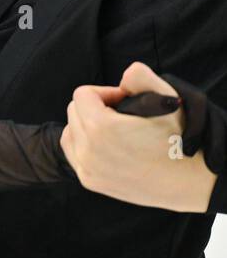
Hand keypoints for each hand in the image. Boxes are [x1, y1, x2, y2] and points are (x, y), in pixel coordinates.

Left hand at [62, 61, 215, 212]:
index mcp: (101, 126)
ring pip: (70, 131)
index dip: (105, 92)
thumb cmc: (179, 140)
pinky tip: (105, 144)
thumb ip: (142, 78)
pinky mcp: (89, 180)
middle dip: (95, 107)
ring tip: (112, 128)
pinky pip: (73, 152)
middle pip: (74, 111)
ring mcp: (87, 167)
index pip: (83, 94)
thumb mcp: (167, 101)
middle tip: (121, 113)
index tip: (124, 100)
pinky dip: (83, 144)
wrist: (188, 181)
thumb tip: (125, 76)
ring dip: (86, 124)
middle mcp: (88, 149)